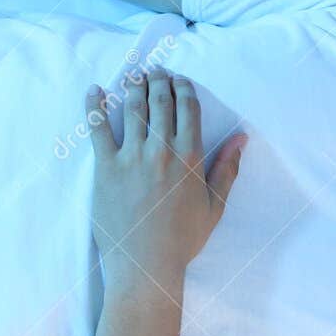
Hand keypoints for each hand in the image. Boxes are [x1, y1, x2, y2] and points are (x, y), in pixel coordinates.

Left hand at [86, 67, 245, 292]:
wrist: (146, 265)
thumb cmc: (183, 239)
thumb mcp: (215, 206)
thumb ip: (227, 168)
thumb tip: (241, 138)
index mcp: (190, 157)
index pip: (188, 107)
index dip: (183, 87)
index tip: (178, 79)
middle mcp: (162, 151)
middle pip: (160, 101)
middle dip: (159, 79)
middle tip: (155, 70)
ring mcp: (132, 158)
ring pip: (133, 108)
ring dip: (133, 85)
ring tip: (132, 74)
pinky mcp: (106, 168)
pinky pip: (97, 128)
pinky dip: (95, 106)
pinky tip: (94, 91)